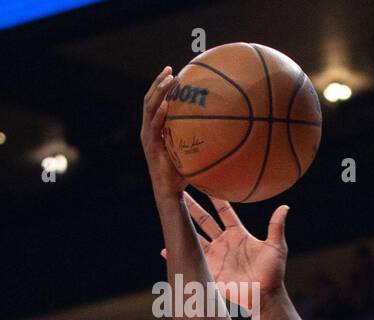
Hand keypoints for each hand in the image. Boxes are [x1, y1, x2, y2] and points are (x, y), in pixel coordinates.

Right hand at [141, 66, 185, 197]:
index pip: (156, 102)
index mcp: (155, 128)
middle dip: (159, 83)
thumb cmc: (182, 173)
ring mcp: (148, 137)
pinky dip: (160, 114)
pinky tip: (167, 105)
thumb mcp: (189, 151)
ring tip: (168, 80)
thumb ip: (196, 138)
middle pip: (150, 99)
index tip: (173, 73)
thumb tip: (221, 129)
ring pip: (149, 108)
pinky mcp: (152, 146)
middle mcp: (149, 129)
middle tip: (170, 70)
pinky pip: (155, 127)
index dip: (162, 86)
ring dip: (158, 92)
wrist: (169, 191)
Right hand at [162, 193, 288, 311]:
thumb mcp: (276, 248)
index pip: (225, 211)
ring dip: (182, 225)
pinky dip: (178, 254)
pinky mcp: (209, 269)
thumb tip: (285, 207)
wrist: (264, 296)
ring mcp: (214, 255)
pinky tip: (166, 248)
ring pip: (194, 236)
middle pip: (204, 220)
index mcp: (238, 234)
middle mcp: (224, 242)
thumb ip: (276, 227)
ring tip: (169, 212)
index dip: (217, 197)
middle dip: (192, 206)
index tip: (207, 181)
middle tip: (180, 190)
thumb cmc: (273, 273)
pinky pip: (191, 259)